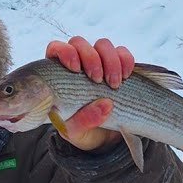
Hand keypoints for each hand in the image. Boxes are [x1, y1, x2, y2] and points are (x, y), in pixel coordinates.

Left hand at [45, 36, 135, 151]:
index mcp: (58, 75)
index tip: (75, 68)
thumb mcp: (74, 132)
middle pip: (80, 42)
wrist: (102, 139)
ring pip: (103, 44)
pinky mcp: (118, 67)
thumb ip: (83, 121)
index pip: (56, 48)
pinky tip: (126, 77)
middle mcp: (77, 64)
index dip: (65, 51)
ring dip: (110, 60)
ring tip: (114, 84)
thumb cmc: (80, 131)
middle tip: (97, 79)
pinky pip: (123, 53)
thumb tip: (105, 104)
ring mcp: (99, 63)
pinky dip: (126, 61)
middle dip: (91, 57)